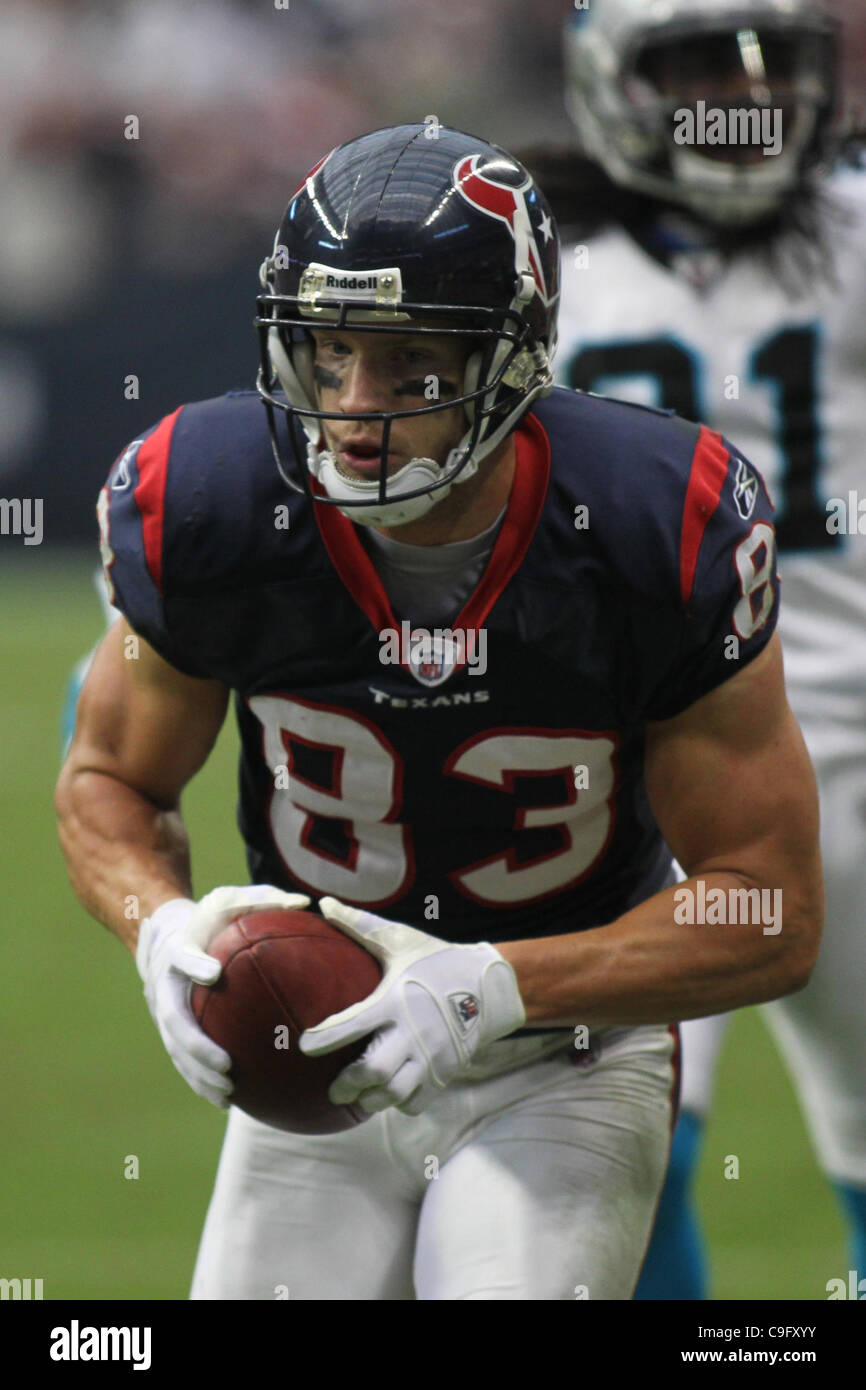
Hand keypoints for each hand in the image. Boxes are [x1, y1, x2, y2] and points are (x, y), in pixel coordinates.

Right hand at [136, 884, 309, 1105]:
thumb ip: (262, 899)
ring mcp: (163, 1009)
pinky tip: (226, 1100)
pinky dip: (199, 1081)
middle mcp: (165, 984)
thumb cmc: (208, 917)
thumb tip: (306, 903)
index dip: (193, 963)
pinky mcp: (169, 1028)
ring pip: (175, 1048)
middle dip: (196, 1045)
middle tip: (226, 1064)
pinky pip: (182, 1060)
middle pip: (173, 1018)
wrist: (160, 932)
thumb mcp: (229, 900)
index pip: (181, 955)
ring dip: (198, 1074)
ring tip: (227, 1093)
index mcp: (178, 949)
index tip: (213, 972)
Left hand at [299, 897, 524, 1115]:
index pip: (353, 1023)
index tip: (305, 1046)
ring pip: (396, 1092)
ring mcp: (431, 1055)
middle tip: (333, 1089)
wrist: (489, 985)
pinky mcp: (445, 1072)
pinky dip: (400, 1103)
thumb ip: (360, 926)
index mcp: (395, 1000)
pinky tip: (389, 1096)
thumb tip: (324, 904)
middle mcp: (412, 1031)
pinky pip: (418, 1101)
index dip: (325, 1038)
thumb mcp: (400, 940)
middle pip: (375, 1070)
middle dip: (349, 1083)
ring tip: (360, 1096)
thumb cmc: (436, 960)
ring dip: (373, 1099)